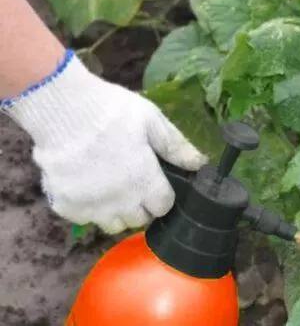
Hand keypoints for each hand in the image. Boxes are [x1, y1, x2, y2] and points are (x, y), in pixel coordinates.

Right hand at [1, 50, 207, 233]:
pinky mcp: (66, 206)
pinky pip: (83, 219)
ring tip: (111, 187)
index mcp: (145, 181)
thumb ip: (176, 147)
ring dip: (116, 211)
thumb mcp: (152, 121)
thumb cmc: (113, 111)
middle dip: (141, 205)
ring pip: (112, 225)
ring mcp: (92, 207)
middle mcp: (121, 201)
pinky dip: (87, 208)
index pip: (163, 207)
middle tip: (134, 183)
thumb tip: (200, 164)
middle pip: (139, 220)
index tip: (156, 183)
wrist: (62, 109)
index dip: (162, 195)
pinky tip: (87, 186)